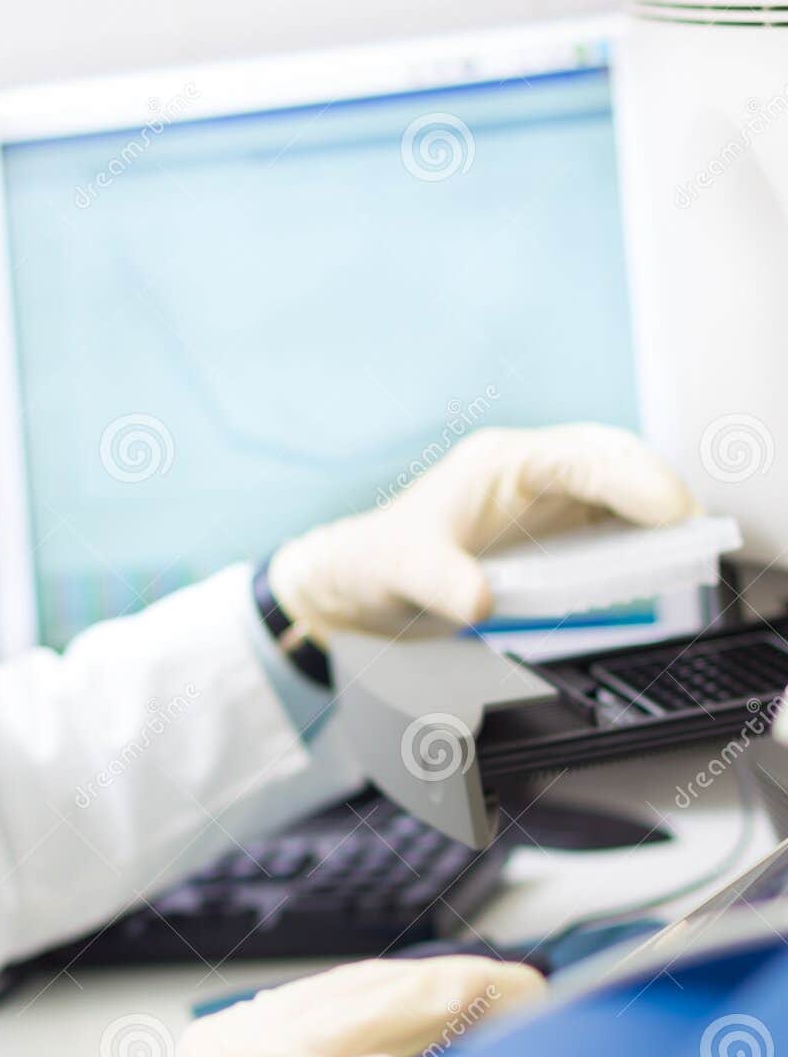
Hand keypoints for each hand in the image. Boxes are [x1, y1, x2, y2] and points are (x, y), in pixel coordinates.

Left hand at [269, 424, 695, 641]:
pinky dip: (640, 535)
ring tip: (685, 549)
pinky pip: (612, 518)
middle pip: (612, 460)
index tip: (670, 509)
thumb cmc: (381, 563)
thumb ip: (440, 583)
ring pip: (619, 485)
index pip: (578, 455)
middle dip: (657, 488)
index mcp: (499, 464)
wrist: (365, 578)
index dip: (629, 477)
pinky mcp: (554, 524)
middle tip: (693, 533)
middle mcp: (529, 470)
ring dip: (655, 511)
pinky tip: (655, 562)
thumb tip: (479, 600)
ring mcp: (545, 496)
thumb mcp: (403, 574)